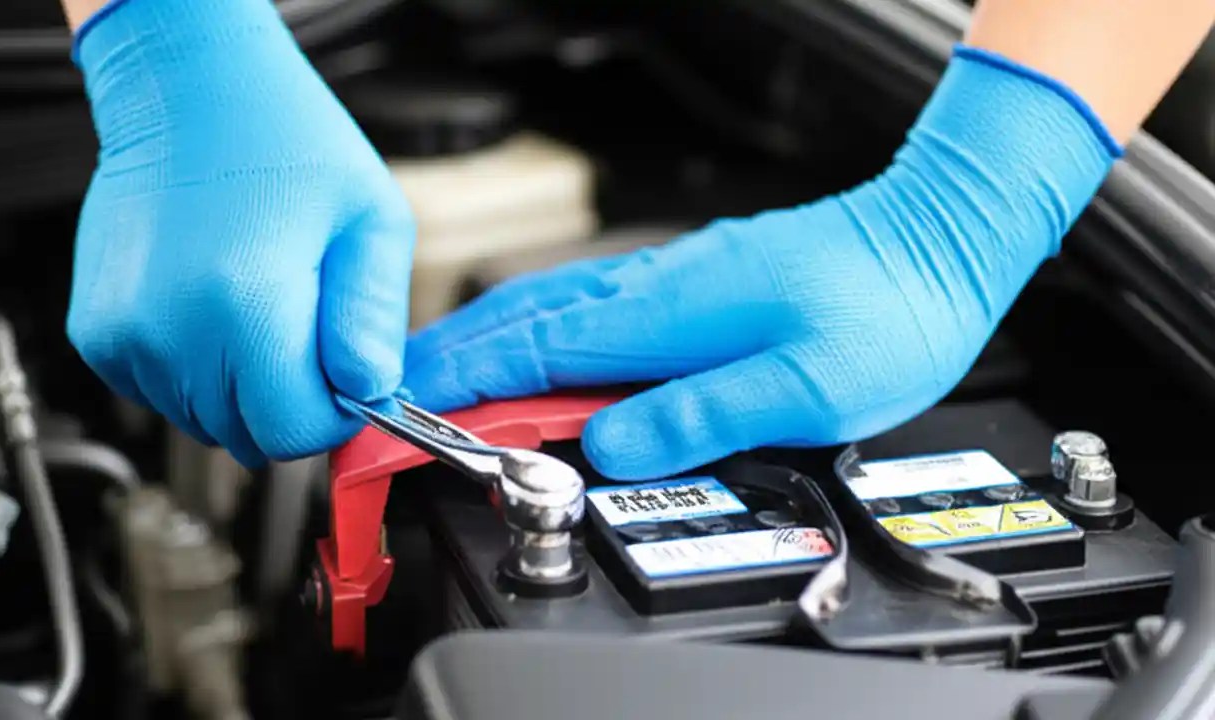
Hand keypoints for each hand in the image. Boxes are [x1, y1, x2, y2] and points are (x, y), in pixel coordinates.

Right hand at [66, 0, 413, 466]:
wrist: (188, 93)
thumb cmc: (286, 144)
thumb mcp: (371, 222)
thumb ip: (374, 323)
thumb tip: (371, 395)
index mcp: (245, 306)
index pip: (296, 432)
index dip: (334, 411)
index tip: (344, 373)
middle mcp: (172, 331)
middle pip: (249, 436)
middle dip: (289, 400)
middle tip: (302, 328)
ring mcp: (125, 337)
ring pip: (205, 422)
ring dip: (241, 389)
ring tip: (255, 307)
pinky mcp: (97, 335)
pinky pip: (163, 394)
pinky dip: (196, 371)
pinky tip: (212, 308)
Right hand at [403, 47, 1117, 479]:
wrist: (937, 237)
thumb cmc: (886, 307)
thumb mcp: (806, 384)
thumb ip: (704, 414)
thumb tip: (618, 447)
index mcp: (667, 313)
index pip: (534, 355)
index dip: (460, 389)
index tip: (401, 414)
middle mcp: (653, 287)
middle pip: (519, 325)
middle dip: (446, 363)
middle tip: (388, 399)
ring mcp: (665, 280)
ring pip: (544, 310)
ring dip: (479, 345)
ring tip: (433, 379)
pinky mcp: (684, 284)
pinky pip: (583, 308)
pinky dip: (531, 333)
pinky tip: (527, 349)